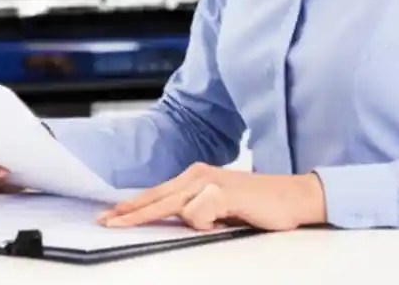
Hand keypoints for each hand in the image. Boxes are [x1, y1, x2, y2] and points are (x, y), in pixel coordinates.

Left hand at [96, 163, 326, 231]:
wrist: (293, 197)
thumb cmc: (257, 206)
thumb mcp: (218, 210)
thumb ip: (196, 212)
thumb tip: (175, 222)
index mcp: (193, 178)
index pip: (156, 195)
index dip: (132, 207)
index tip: (109, 216)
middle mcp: (196, 175)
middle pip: (155, 198)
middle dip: (128, 212)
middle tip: (105, 222)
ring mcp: (208, 181)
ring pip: (173, 207)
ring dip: (174, 220)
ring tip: (178, 220)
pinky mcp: (221, 191)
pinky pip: (198, 214)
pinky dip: (206, 223)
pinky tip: (228, 218)